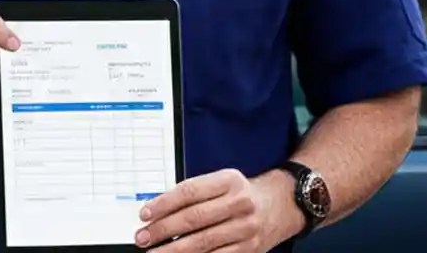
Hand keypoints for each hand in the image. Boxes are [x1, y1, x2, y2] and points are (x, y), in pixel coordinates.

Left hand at [135, 169, 297, 251]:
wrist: (282, 204)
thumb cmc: (244, 192)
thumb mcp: (224, 181)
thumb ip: (195, 193)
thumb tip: (158, 210)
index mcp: (229, 181)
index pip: (189, 191)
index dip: (163, 203)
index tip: (145, 214)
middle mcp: (239, 204)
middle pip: (193, 218)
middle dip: (163, 229)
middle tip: (143, 236)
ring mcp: (246, 228)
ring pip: (203, 242)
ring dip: (174, 250)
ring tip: (155, 252)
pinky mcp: (249, 249)